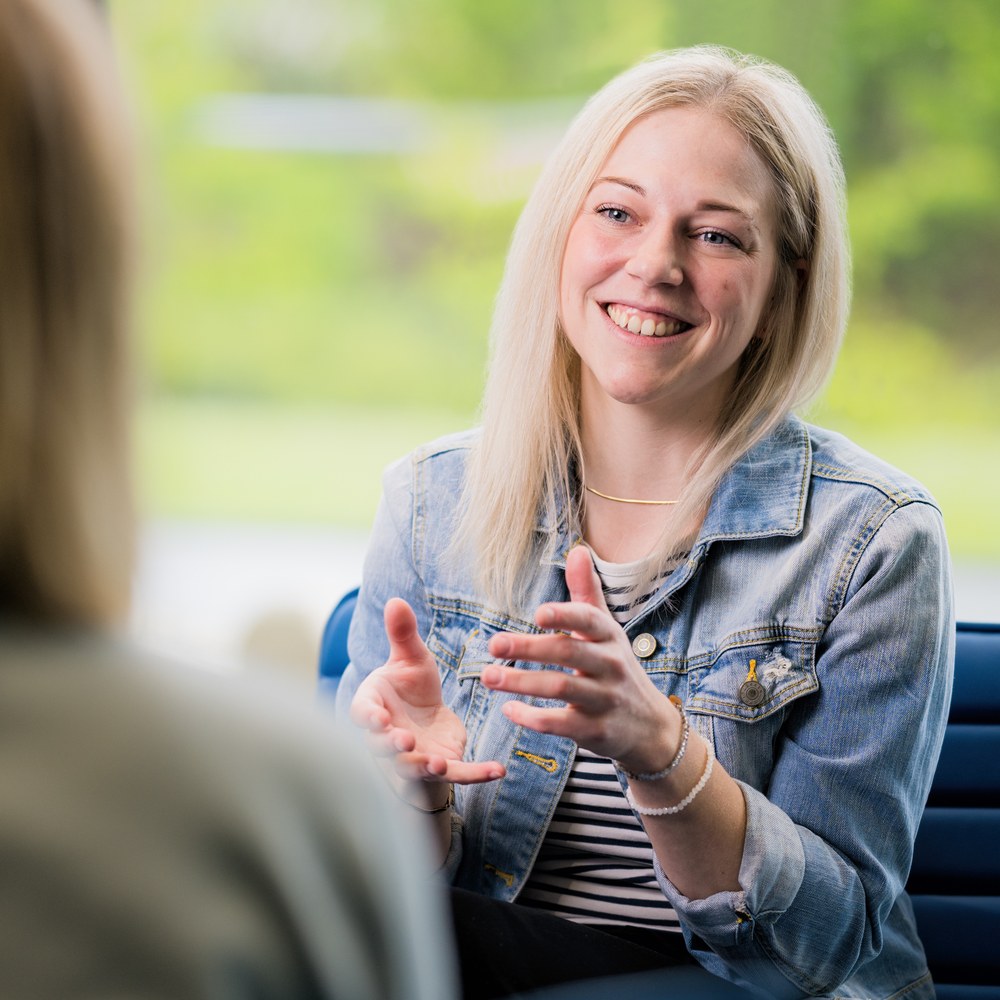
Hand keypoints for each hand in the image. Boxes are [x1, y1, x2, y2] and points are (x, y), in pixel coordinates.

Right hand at [350, 598, 505, 787]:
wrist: (427, 717)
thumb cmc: (410, 686)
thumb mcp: (410, 658)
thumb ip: (402, 634)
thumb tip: (396, 600)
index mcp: (374, 707)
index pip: (363, 715)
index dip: (369, 719)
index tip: (378, 719)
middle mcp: (388, 738)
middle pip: (383, 748)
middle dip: (392, 747)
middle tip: (404, 742)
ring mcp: (413, 757)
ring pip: (413, 768)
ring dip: (423, 768)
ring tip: (437, 765)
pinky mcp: (442, 765)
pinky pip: (458, 774)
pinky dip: (476, 775)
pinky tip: (498, 770)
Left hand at [482, 545, 679, 772]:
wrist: (650, 727)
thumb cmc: (617, 667)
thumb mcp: (607, 630)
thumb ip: (587, 592)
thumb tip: (577, 549)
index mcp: (608, 636)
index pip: (589, 620)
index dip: (565, 616)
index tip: (538, 614)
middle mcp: (610, 664)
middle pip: (567, 652)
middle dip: (528, 648)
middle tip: (494, 644)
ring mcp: (604, 698)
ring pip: (560, 687)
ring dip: (521, 682)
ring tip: (488, 677)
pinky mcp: (596, 730)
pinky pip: (561, 724)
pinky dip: (533, 718)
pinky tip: (509, 710)